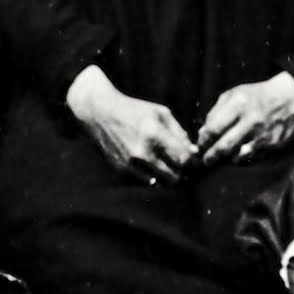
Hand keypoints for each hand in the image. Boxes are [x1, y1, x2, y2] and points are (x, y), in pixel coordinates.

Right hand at [66, 66, 197, 183]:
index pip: (184, 160)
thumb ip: (179, 133)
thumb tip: (194, 153)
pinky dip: (151, 176)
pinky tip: (149, 164)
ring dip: (166, 176)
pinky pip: (145, 182)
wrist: (99, 112)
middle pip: (175, 177)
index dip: (193, 161)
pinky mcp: (121, 170)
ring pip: (160, 183)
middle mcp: (142, 153)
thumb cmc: (134, 110)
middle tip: (179, 164)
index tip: (192, 158)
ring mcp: (130, 164)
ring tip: (166, 165)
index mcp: (154, 135)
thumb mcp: (160, 113)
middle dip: (181, 172)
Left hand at [196, 73, 293, 164]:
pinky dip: (243, 158)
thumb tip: (203, 132)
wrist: (290, 98)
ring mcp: (263, 135)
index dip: (203, 141)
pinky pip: (253, 157)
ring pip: (238, 156)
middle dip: (211, 157)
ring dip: (227, 160)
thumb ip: (216, 112)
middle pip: (224, 147)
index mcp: (237, 106)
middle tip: (205, 161)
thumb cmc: (256, 96)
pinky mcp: (273, 145)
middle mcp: (250, 121)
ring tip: (221, 158)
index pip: (214, 129)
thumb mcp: (233, 95)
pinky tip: (238, 155)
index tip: (198, 146)